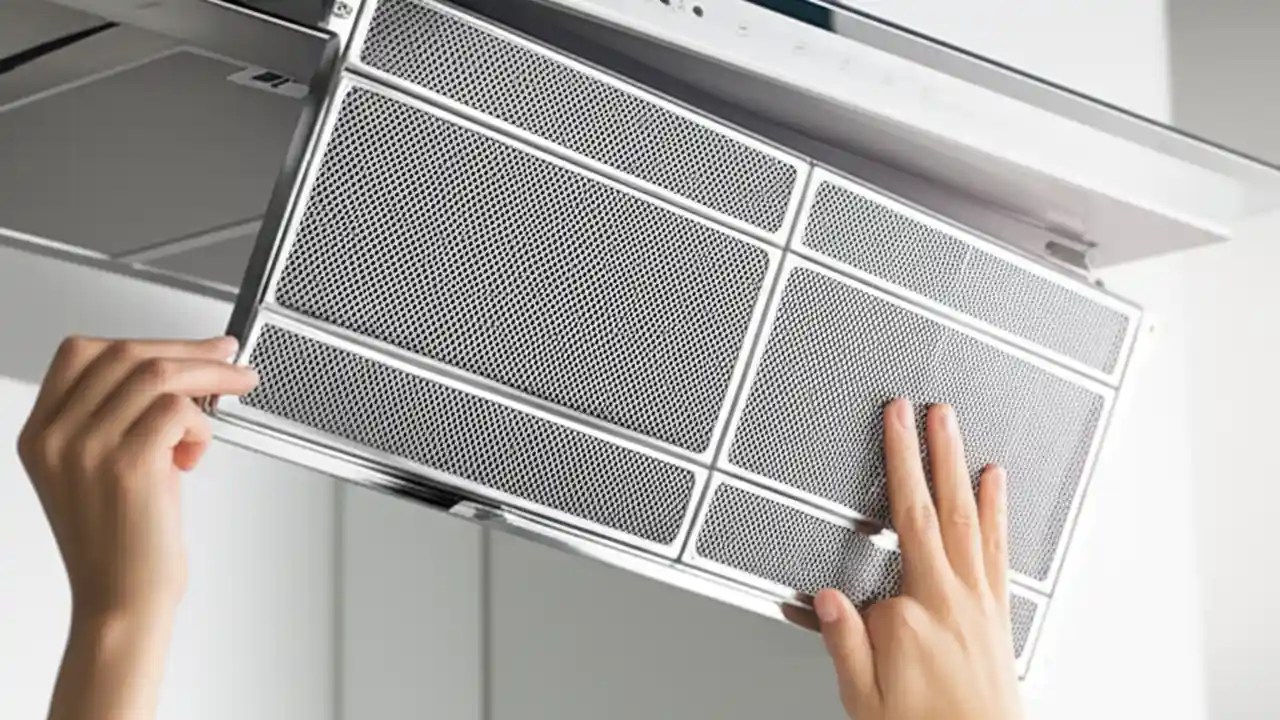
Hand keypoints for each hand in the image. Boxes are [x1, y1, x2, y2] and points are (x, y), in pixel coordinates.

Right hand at [16, 335, 257, 719]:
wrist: (122, 601)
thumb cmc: (125, 540)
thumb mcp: (106, 465)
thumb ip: (125, 415)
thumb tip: (187, 366)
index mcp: (42, 431)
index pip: (82, 353)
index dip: (145, 340)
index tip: (191, 344)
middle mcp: (55, 436)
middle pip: (125, 353)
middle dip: (188, 350)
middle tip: (229, 357)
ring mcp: (86, 449)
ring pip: (157, 373)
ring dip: (209, 377)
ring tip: (234, 390)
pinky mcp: (127, 466)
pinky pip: (176, 410)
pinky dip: (201, 425)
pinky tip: (194, 455)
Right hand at [814, 399, 1020, 719]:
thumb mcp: (868, 701)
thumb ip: (846, 645)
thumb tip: (828, 600)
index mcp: (911, 622)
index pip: (872, 585)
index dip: (850, 595)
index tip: (833, 590)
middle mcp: (951, 601)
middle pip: (932, 512)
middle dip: (920, 455)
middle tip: (915, 411)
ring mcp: (980, 601)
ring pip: (968, 516)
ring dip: (957, 464)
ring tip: (950, 425)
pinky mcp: (999, 609)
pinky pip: (996, 543)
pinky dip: (995, 506)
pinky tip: (994, 480)